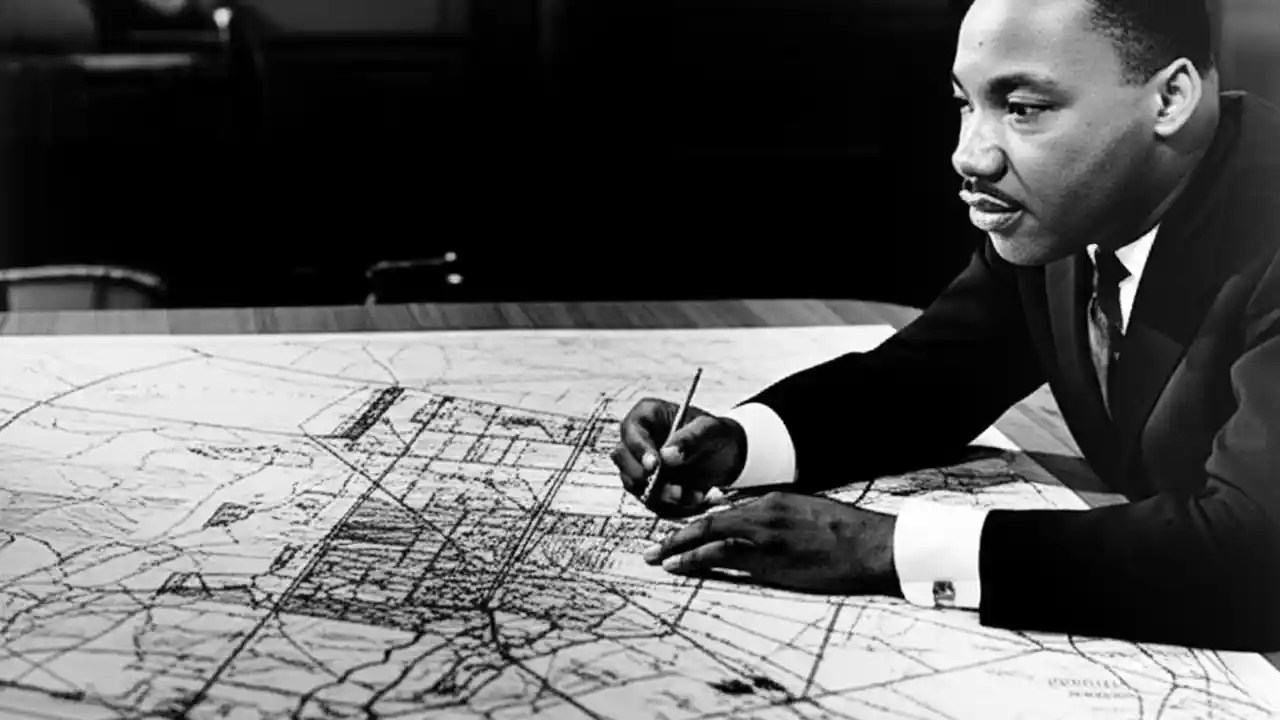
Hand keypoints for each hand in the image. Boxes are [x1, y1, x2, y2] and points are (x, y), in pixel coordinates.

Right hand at [611, 397, 746, 517]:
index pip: (631, 431)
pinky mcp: (648, 488)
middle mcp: (637, 441)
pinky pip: (651, 503)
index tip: (655, 465)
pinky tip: (694, 498)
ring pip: (634, 485)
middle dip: (646, 477)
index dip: (639, 449)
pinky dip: (672, 507)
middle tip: (673, 487)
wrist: (726, 456)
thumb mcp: (711, 430)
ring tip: (693, 495)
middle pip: (622, 460)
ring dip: (662, 496)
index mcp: (647, 416)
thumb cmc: (716, 435)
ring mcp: (639, 466)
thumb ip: (691, 439)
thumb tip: (667, 455)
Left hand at [642, 492, 900, 595]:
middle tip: (653, 549)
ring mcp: (765, 540)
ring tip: (659, 560)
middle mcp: (762, 516)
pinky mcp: (772, 564)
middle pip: (708, 523)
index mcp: (771, 500)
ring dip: (680, 550)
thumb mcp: (804, 510)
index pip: (724, 510)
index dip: (696, 521)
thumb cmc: (843, 530)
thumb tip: (750, 524)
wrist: (870, 546)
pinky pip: (727, 561)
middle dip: (677, 536)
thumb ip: (775, 514)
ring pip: (710, 540)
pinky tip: (683, 567)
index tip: (680, 531)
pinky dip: (700, 562)